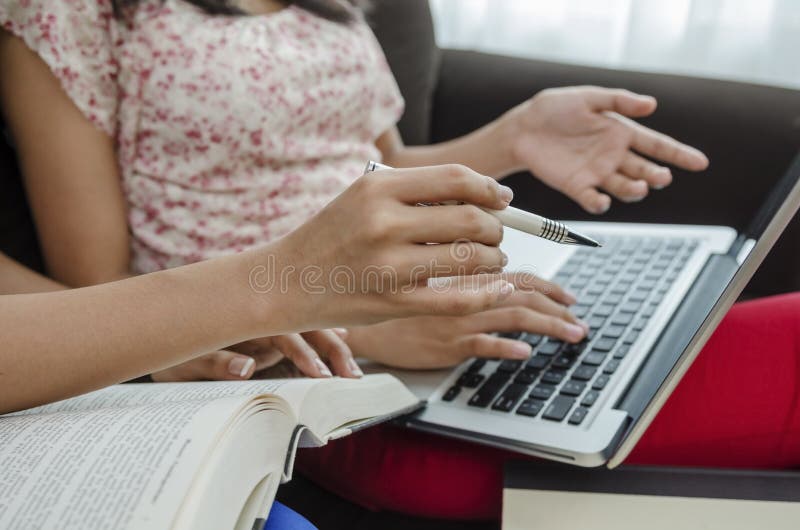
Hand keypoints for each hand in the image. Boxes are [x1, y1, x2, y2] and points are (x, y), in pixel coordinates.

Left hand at [151, 329, 361, 381]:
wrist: (156, 335)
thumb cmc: (169, 351)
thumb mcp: (181, 360)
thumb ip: (214, 361)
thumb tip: (246, 368)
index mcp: (244, 315)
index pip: (283, 329)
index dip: (304, 351)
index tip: (319, 375)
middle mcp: (261, 314)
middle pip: (306, 322)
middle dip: (332, 347)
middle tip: (351, 375)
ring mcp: (267, 324)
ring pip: (309, 327)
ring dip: (332, 346)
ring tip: (352, 371)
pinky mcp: (268, 337)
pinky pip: (302, 336)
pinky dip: (322, 342)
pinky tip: (342, 348)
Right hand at [253, 165, 518, 332]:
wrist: (285, 281)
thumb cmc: (329, 236)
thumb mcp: (362, 197)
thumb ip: (413, 192)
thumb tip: (480, 196)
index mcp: (378, 188)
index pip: (455, 179)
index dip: (489, 188)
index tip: (502, 199)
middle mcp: (384, 223)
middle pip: (470, 219)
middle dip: (496, 228)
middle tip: (497, 234)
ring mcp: (389, 266)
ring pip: (470, 258)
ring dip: (494, 259)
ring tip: (492, 259)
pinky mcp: (394, 302)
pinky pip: (458, 299)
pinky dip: (488, 294)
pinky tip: (500, 288)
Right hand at [345, 273, 588, 369]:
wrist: (360, 318)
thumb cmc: (394, 297)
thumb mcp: (429, 278)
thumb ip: (460, 276)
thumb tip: (496, 283)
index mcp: (466, 276)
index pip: (516, 276)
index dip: (548, 285)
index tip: (568, 296)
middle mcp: (466, 293)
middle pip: (523, 295)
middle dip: (558, 307)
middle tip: (579, 321)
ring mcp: (458, 319)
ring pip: (513, 317)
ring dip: (549, 325)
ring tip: (573, 335)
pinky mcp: (445, 344)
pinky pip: (482, 345)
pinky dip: (506, 348)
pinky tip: (525, 353)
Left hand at [504, 86, 708, 213]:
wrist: (523, 128)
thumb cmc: (555, 109)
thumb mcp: (588, 97)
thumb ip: (619, 101)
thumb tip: (652, 105)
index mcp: (621, 133)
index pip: (658, 145)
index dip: (680, 154)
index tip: (700, 163)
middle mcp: (614, 156)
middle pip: (645, 171)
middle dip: (656, 176)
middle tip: (660, 177)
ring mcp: (597, 173)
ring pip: (625, 188)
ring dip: (634, 191)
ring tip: (639, 188)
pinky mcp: (577, 186)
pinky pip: (594, 199)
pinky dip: (600, 203)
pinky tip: (601, 200)